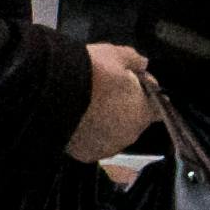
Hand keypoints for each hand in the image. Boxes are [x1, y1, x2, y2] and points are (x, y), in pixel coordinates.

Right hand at [67, 41, 162, 161]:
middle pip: (133, 121)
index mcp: (143, 112)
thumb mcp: (115, 55)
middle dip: (124, 109)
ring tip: (88, 106)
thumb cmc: (91, 71)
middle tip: (104, 92)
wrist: (52, 91)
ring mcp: (107, 148)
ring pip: (112, 134)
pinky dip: (88, 133)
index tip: (134, 85)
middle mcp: (129, 135)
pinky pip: (92, 143)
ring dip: (106, 123)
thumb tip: (143, 64)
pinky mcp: (85, 154)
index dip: (147, 96)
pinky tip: (77, 120)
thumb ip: (134, 60)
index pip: (157, 108)